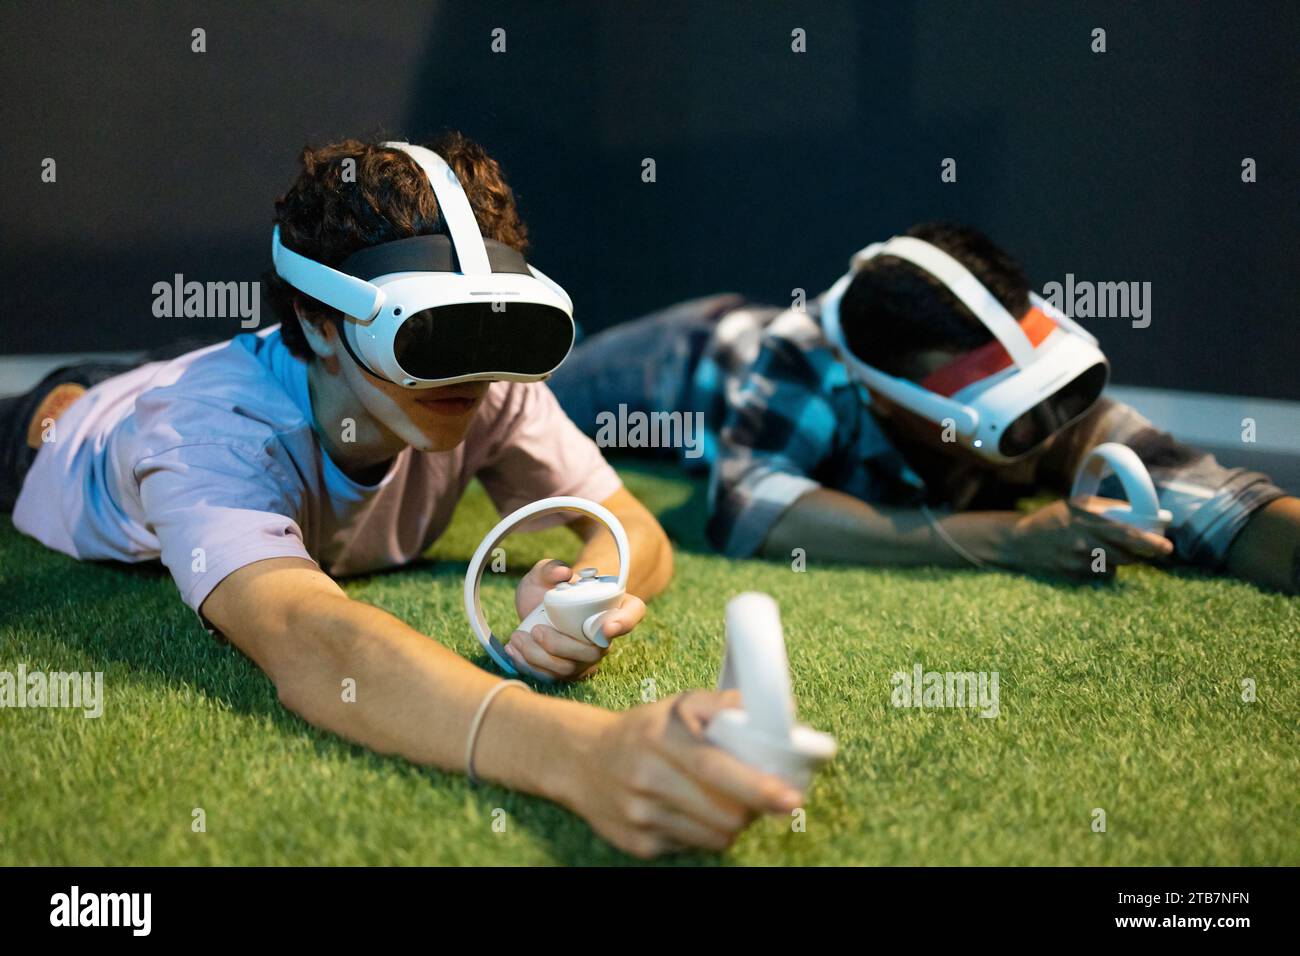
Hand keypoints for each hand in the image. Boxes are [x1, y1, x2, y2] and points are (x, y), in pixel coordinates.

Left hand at [508, 558, 645, 681]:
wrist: (534, 607)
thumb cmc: (548, 587)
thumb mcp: (545, 572)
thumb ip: (551, 568)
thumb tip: (563, 573)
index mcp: (612, 605)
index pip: (632, 614)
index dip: (624, 623)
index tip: (606, 627)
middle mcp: (604, 635)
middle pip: (595, 651)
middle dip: (562, 646)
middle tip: (536, 630)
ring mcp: (586, 656)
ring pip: (570, 668)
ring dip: (539, 658)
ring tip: (517, 638)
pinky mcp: (566, 670)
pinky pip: (551, 677)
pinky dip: (529, 666)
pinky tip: (514, 650)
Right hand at [566, 691, 802, 857]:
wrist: (580, 760)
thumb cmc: (642, 731)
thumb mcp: (675, 706)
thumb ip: (720, 705)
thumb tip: (774, 713)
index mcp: (660, 738)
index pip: (715, 767)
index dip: (756, 786)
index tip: (789, 798)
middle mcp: (646, 777)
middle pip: (723, 814)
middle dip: (752, 810)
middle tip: (761, 798)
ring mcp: (640, 815)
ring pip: (713, 837)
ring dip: (731, 824)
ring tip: (725, 803)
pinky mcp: (638, 844)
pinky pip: (692, 847)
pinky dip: (701, 833)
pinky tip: (688, 812)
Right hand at [1003, 496, 1172, 577]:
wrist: (1020, 540)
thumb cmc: (1054, 518)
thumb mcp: (1078, 505)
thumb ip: (1106, 509)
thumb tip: (1139, 515)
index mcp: (1088, 521)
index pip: (1128, 534)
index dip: (1151, 543)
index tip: (1167, 547)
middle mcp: (1085, 543)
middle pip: (1127, 556)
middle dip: (1140, 554)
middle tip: (1149, 549)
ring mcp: (1078, 562)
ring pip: (1115, 567)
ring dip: (1119, 559)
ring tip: (1107, 549)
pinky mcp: (1073, 575)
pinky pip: (1100, 575)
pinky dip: (1103, 568)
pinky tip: (1091, 559)